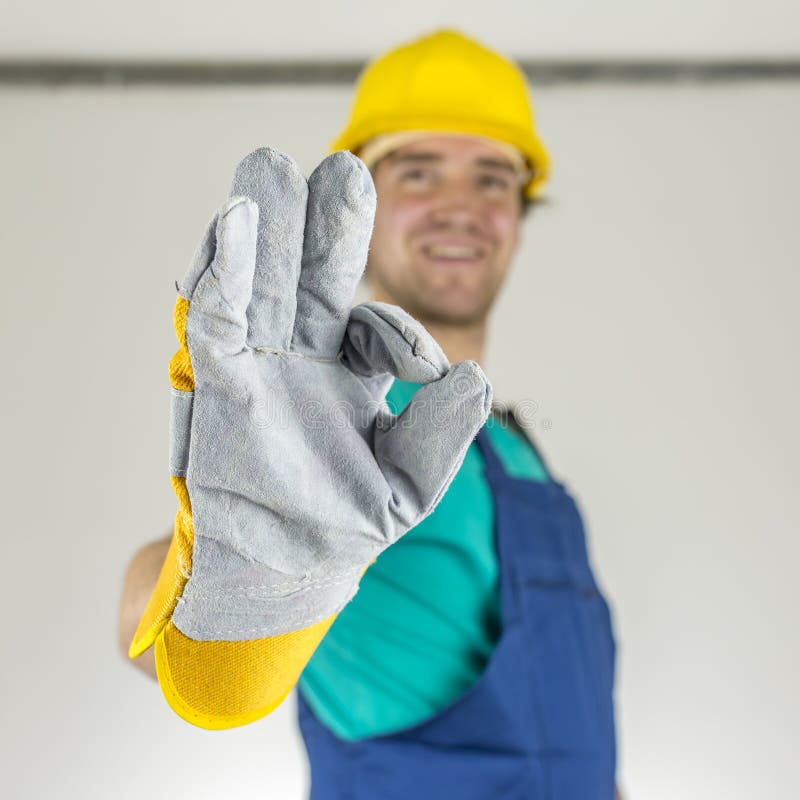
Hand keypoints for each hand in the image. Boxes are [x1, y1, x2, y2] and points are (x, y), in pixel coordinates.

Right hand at [170, 147, 491, 640]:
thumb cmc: (344, 528)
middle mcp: (302, 358)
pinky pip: (218, 321)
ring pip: (261, 281)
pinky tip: (240, 224)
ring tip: (270, 167)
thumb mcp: (410, 484)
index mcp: (350, 374)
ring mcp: (260, 365)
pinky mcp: (220, 386)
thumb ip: (445, 432)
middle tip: (338, 166)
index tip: (422, 369)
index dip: (399, 331)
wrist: (285, 573)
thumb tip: (476, 377)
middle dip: (322, 224)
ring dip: (267, 226)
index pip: (375, 325)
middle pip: (311, 277)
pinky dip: (226, 275)